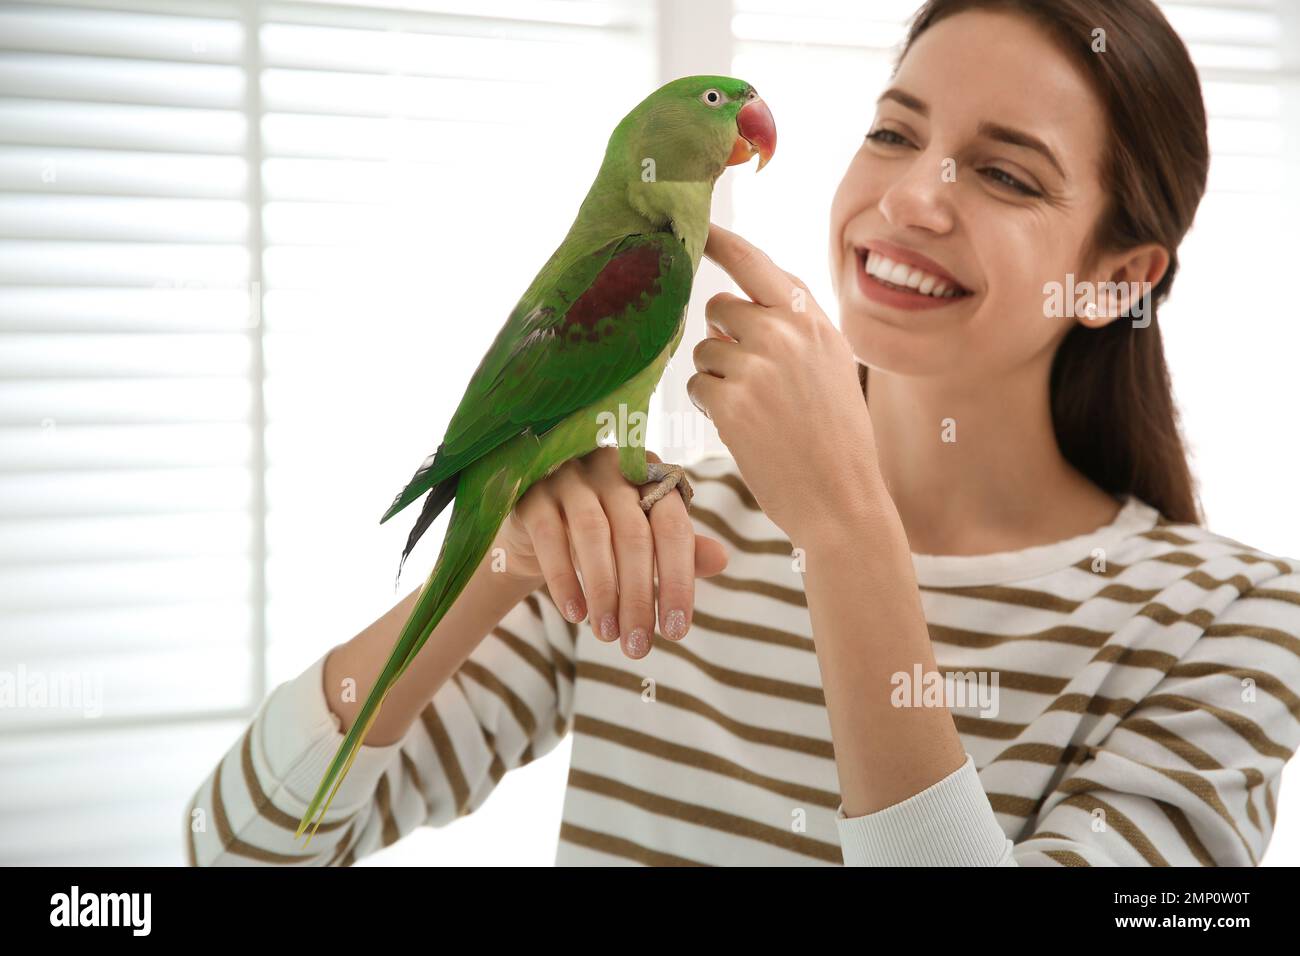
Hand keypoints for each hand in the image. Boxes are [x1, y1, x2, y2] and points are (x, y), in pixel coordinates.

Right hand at [493, 447, 728, 658]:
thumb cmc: (604, 534)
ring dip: (604, 591)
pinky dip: (565, 579)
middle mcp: (612, 468)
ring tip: (607, 635)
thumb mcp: (643, 543)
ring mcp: (570, 476)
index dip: (678, 580)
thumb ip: (680, 549)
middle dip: (639, 597)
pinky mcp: (534, 494)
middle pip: (635, 534)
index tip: (677, 631)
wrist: (537, 528)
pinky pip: (551, 537)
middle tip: (638, 646)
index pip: (673, 526)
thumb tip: (722, 559)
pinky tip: (575, 614)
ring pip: (594, 534)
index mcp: (648, 476)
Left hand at [688, 224, 886, 545]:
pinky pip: (697, 384)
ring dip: (717, 377)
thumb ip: (789, 330)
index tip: (696, 228)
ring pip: (704, 349)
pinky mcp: (730, 400)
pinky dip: (712, 406)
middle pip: (720, 307)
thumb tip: (726, 314)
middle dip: (723, 338)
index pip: (757, 263)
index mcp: (812, 320)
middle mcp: (784, 332)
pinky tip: (744, 428)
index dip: (721, 242)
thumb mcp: (831, 368)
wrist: (842, 500)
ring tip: (755, 411)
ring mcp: (755, 364)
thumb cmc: (836, 440)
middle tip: (751, 379)